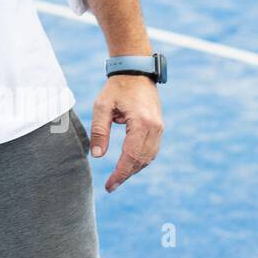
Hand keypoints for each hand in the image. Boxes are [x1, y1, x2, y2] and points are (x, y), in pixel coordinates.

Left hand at [90, 76, 163, 192]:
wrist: (136, 72)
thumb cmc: (117, 88)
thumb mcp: (102, 106)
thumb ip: (99, 130)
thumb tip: (97, 156)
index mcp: (141, 123)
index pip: (131, 156)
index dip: (120, 173)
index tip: (109, 186)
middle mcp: (155, 128)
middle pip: (141, 160)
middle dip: (126, 174)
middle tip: (111, 186)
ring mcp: (159, 128)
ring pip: (149, 158)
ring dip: (134, 169)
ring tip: (117, 178)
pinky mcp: (159, 128)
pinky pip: (151, 150)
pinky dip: (140, 160)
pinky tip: (128, 165)